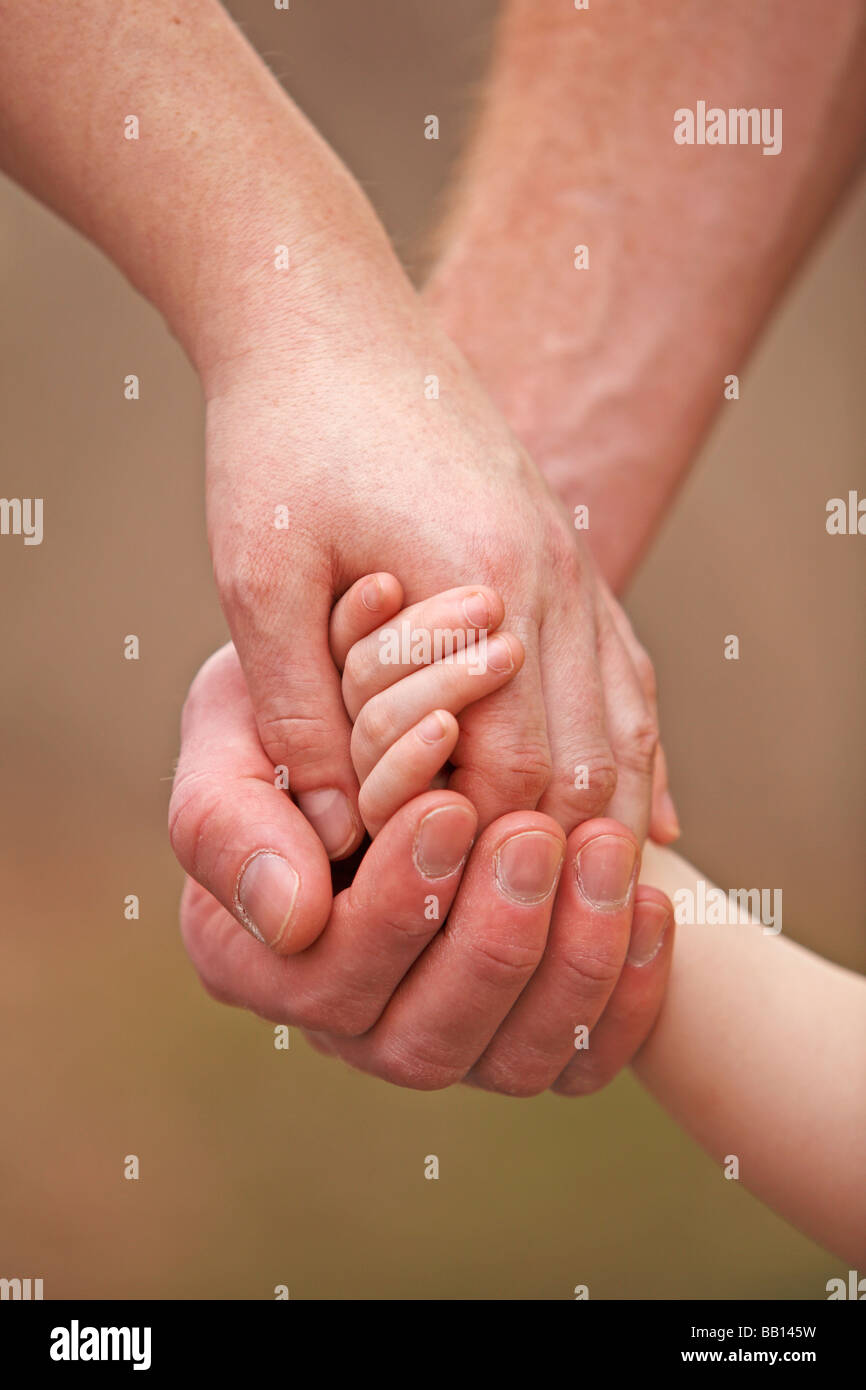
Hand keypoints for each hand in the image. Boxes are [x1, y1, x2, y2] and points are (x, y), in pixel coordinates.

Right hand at [171, 643, 673, 1095]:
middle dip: (492, 941)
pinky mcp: (518, 1031)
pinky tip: (649, 900)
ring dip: (570, 965)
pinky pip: (581, 1060)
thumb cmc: (300, 706)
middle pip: (422, 1042)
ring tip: (602, 850)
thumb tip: (294, 916)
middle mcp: (344, 1021)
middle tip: (537, 835)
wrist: (389, 702)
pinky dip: (626, 994)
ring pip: (511, 1061)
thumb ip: (230, 818)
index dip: (394, 907)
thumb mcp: (231, 730)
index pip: (326, 976)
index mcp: (250, 958)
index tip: (450, 804)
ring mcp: (436, 1034)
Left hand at [203, 292, 676, 870]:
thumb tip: (336, 832)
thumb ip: (300, 709)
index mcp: (485, 588)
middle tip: (519, 939)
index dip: (482, 860)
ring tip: (585, 905)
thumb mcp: (261, 578)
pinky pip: (627, 682)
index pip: (512, 776)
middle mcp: (553, 583)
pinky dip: (637, 759)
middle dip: (556, 861)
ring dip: (606, 820)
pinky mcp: (565, 559)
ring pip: (626, 729)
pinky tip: (647, 819)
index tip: (445, 916)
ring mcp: (573, 568)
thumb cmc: (281, 439)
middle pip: (587, 767)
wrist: (327, 316)